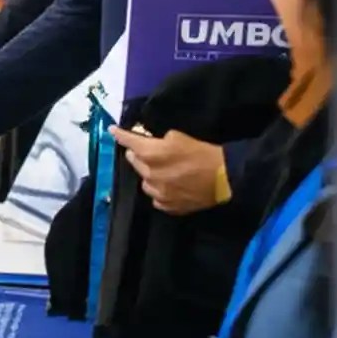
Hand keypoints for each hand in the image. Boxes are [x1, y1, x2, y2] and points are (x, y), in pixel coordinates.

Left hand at [111, 127, 226, 215]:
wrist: (224, 177)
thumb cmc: (202, 153)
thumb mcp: (179, 137)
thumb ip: (159, 140)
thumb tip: (151, 141)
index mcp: (151, 154)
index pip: (128, 142)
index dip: (120, 135)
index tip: (112, 131)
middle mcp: (149, 174)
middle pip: (134, 162)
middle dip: (138, 154)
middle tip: (147, 150)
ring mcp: (157, 192)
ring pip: (144, 181)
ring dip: (149, 174)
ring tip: (162, 170)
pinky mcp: (167, 206)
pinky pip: (155, 196)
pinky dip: (159, 190)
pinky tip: (169, 186)